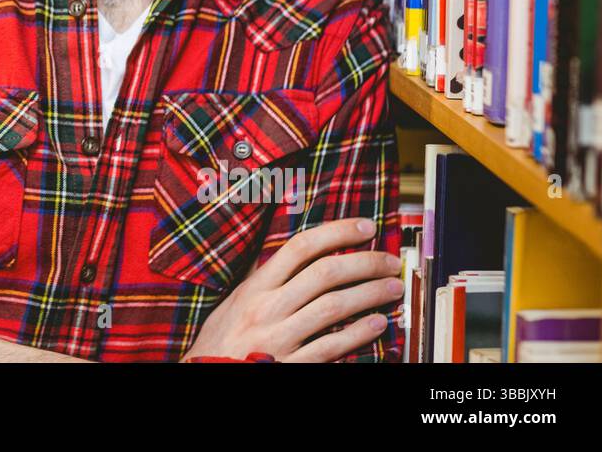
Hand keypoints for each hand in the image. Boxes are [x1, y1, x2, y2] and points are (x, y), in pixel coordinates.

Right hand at [182, 217, 401, 362]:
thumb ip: (265, 279)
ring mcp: (279, 337)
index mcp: (254, 287)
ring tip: (393, 288)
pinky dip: (359, 334)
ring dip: (370, 294)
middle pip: (324, 274)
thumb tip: (301, 253)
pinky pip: (331, 346)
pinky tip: (378, 323)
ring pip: (333, 307)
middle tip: (390, 261)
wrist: (208, 373)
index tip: (366, 227)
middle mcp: (267, 308)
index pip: (300, 247)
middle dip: (365, 263)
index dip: (337, 233)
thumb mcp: (237, 301)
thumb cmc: (223, 338)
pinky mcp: (292, 364)